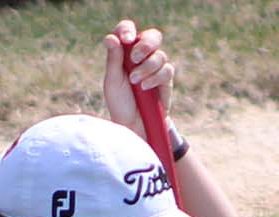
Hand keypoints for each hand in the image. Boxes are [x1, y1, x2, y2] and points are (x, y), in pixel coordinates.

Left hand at [100, 20, 173, 138]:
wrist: (134, 126)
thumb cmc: (120, 104)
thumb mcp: (113, 82)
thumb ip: (113, 59)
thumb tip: (110, 37)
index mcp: (125, 53)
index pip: (128, 30)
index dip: (127, 29)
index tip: (125, 38)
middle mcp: (142, 57)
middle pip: (152, 36)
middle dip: (145, 44)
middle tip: (134, 58)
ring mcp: (156, 67)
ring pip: (159, 55)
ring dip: (146, 68)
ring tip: (135, 82)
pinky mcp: (166, 80)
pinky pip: (167, 70)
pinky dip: (155, 78)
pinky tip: (145, 88)